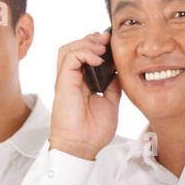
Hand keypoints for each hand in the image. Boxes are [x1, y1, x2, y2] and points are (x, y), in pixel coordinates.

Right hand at [49, 31, 120, 159]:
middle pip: (74, 48)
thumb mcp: (110, 103)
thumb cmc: (92, 132)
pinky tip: (98, 58)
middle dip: (91, 39)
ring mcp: (66, 80)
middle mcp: (71, 80)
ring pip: (68, 49)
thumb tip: (120, 73)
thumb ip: (113, 87)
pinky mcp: (63, 82)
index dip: (96, 47)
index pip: (84, 56)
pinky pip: (69, 58)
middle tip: (107, 38)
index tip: (112, 44)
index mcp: (81, 84)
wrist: (82, 146)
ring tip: (102, 46)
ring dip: (86, 43)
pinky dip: (84, 52)